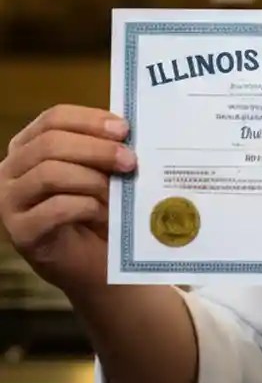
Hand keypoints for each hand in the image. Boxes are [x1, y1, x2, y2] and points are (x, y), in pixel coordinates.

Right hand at [0, 105, 135, 293]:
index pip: (53, 119)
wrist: (99, 263)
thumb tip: (128, 131)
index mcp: (30, 146)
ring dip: (92, 180)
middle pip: (50, 144)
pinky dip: (86, 207)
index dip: (89, 120)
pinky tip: (104, 213)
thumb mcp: (104, 173)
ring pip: (49, 173)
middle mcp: (11, 170)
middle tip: (130, 161)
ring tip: (117, 191)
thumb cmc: (100, 211)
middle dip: (96, 149)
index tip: (124, 129)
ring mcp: (9, 201)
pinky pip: (54, 209)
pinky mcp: (21, 232)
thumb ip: (107, 150)